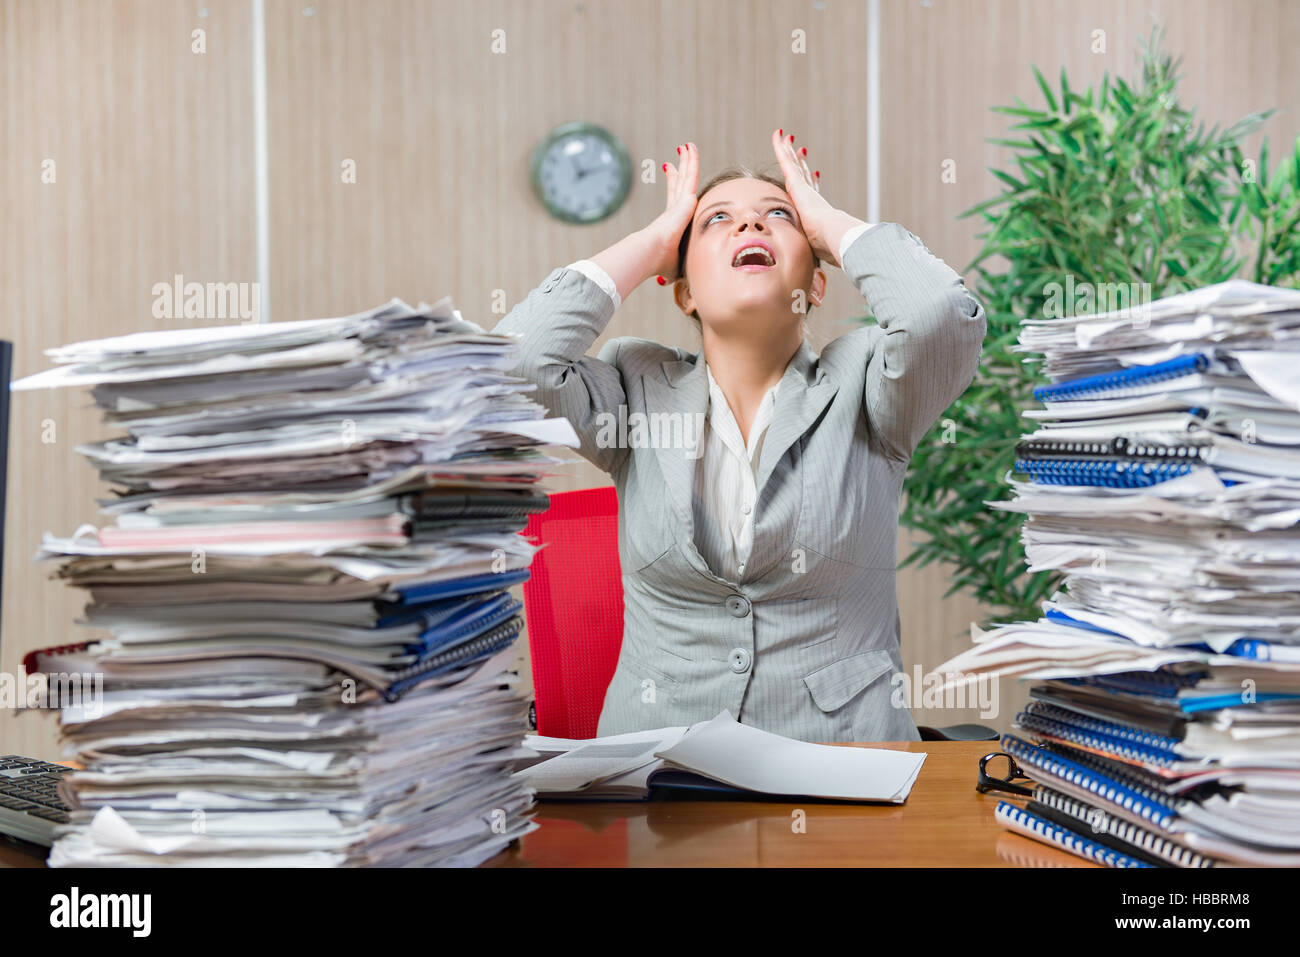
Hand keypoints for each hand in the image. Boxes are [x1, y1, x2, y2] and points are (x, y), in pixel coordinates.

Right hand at [643, 141, 699, 282]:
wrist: (650, 253)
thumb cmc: (660, 264)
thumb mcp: (675, 266)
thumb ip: (677, 268)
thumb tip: (672, 283)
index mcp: (672, 222)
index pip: (674, 199)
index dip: (672, 184)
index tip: (668, 169)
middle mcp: (674, 209)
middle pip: (679, 183)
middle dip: (680, 168)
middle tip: (681, 152)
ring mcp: (678, 203)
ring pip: (686, 177)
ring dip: (687, 161)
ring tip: (687, 144)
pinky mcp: (684, 200)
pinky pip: (691, 176)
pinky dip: (691, 162)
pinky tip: (691, 150)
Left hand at [770, 128, 860, 266]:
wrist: (835, 237)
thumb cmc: (829, 250)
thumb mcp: (817, 255)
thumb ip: (818, 264)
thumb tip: (818, 291)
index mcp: (814, 212)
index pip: (811, 195)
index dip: (810, 185)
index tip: (811, 176)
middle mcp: (810, 196)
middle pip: (803, 176)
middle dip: (800, 163)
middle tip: (799, 150)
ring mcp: (805, 188)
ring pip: (794, 165)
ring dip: (789, 152)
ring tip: (785, 138)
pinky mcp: (798, 183)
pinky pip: (787, 160)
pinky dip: (782, 148)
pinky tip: (778, 135)